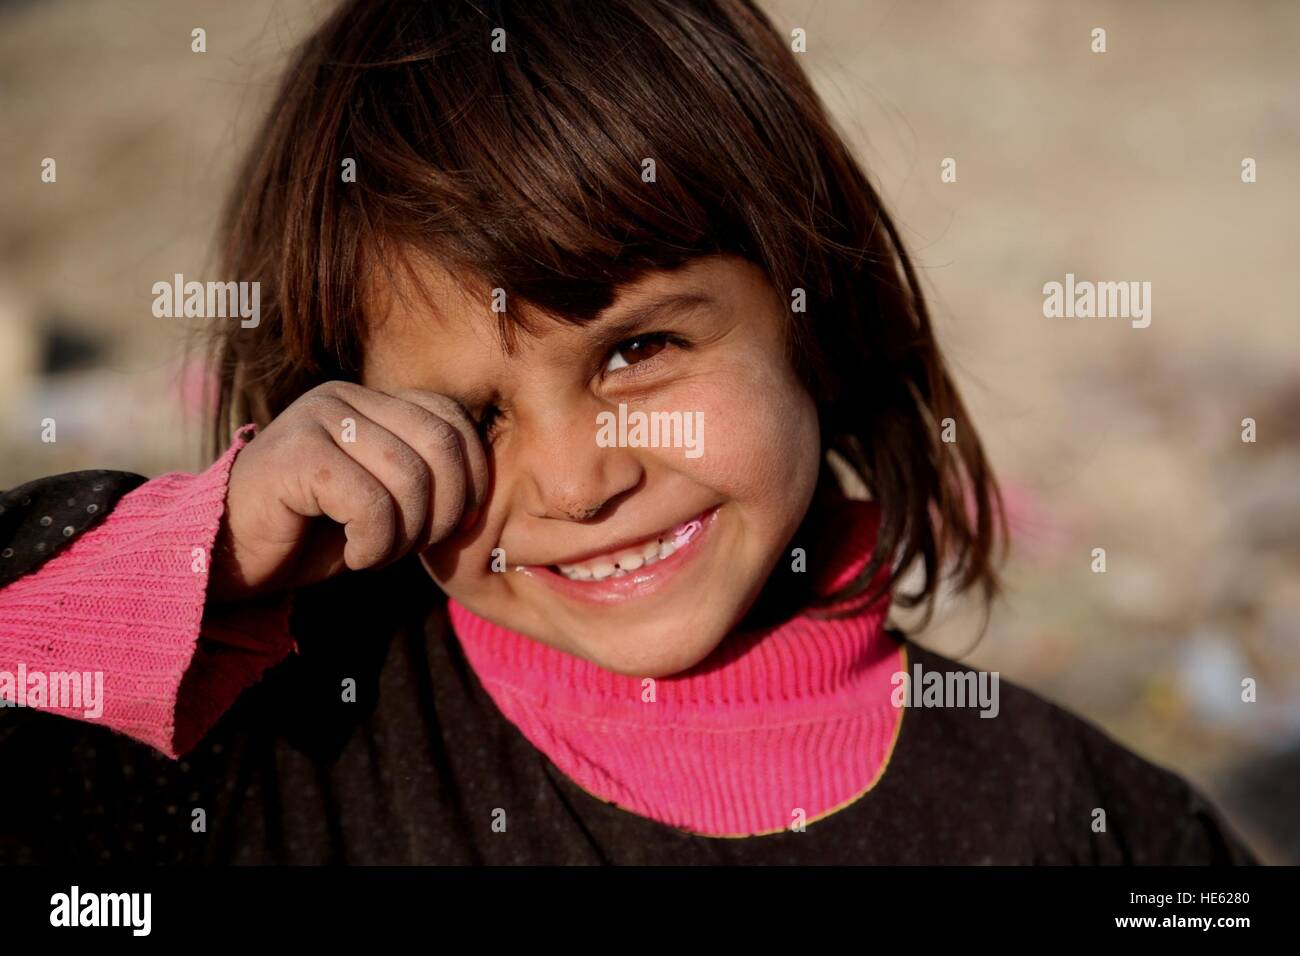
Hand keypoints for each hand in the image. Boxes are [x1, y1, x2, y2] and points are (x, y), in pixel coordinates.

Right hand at [207, 381, 488, 602]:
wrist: (226, 557)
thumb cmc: (311, 535)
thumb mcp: (383, 502)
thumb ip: (426, 480)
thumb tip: (483, 489)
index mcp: (372, 400)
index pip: (454, 421)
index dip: (471, 479)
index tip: (451, 526)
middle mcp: (344, 397)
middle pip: (441, 446)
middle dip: (444, 511)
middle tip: (413, 546)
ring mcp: (316, 419)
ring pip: (409, 478)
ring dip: (405, 535)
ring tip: (376, 552)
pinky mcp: (294, 455)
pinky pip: (369, 503)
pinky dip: (374, 544)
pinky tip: (352, 555)